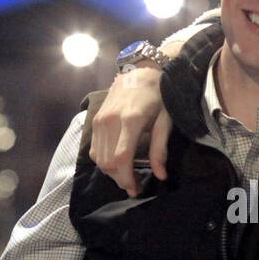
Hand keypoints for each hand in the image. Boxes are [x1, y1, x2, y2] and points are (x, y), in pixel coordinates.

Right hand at [90, 65, 173, 196]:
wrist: (142, 69)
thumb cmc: (159, 95)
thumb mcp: (165, 121)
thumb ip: (160, 148)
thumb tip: (161, 175)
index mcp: (130, 121)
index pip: (121, 158)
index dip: (127, 178)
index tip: (136, 190)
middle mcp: (110, 121)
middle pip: (107, 161)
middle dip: (119, 179)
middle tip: (134, 186)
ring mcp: (99, 120)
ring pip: (98, 157)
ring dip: (111, 172)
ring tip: (126, 176)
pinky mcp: (95, 119)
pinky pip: (94, 148)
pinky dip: (103, 160)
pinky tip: (116, 163)